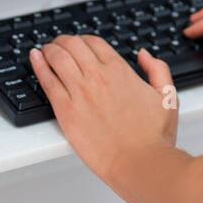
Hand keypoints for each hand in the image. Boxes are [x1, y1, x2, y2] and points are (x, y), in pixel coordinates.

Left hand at [29, 35, 178, 184]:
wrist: (138, 163)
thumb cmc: (153, 137)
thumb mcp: (167, 96)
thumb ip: (158, 70)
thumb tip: (143, 55)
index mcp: (120, 71)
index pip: (95, 42)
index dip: (84, 40)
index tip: (80, 44)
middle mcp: (98, 76)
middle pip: (73, 45)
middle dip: (64, 41)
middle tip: (59, 44)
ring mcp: (79, 92)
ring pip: (57, 57)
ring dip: (50, 49)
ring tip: (45, 49)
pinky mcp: (65, 110)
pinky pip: (47, 80)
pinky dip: (38, 65)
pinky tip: (35, 59)